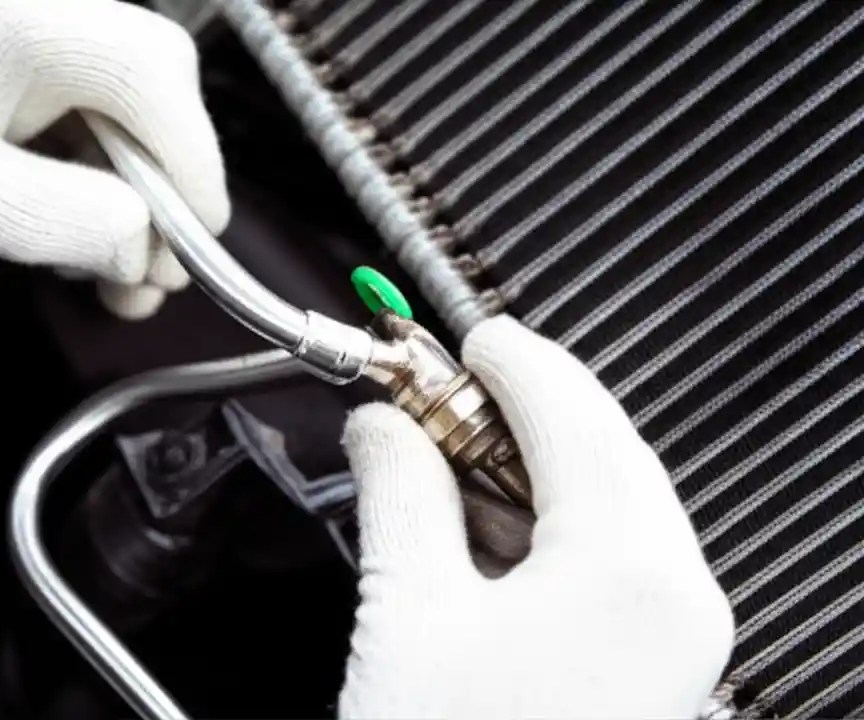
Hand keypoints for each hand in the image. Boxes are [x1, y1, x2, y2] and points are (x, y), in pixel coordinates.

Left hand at [0, 0, 227, 318]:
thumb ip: (68, 221)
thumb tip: (146, 246)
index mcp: (12, 11)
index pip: (150, 73)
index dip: (192, 162)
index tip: (199, 238)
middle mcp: (28, 3)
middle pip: (151, 85)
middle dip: (164, 183)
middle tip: (156, 267)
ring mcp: (20, 27)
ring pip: (123, 107)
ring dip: (131, 193)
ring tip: (119, 277)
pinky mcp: (10, 57)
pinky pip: (81, 114)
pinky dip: (93, 179)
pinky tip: (84, 240)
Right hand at [338, 315, 734, 718]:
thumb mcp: (406, 612)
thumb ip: (397, 491)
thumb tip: (384, 427)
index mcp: (630, 567)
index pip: (572, 408)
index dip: (505, 357)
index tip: (457, 336)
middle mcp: (674, 595)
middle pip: (598, 449)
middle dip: (508, 410)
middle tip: (428, 396)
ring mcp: (670, 636)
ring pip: (600, 503)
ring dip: (517, 469)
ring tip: (432, 458)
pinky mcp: (643, 666)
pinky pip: (599, 559)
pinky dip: (534, 527)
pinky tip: (467, 526)